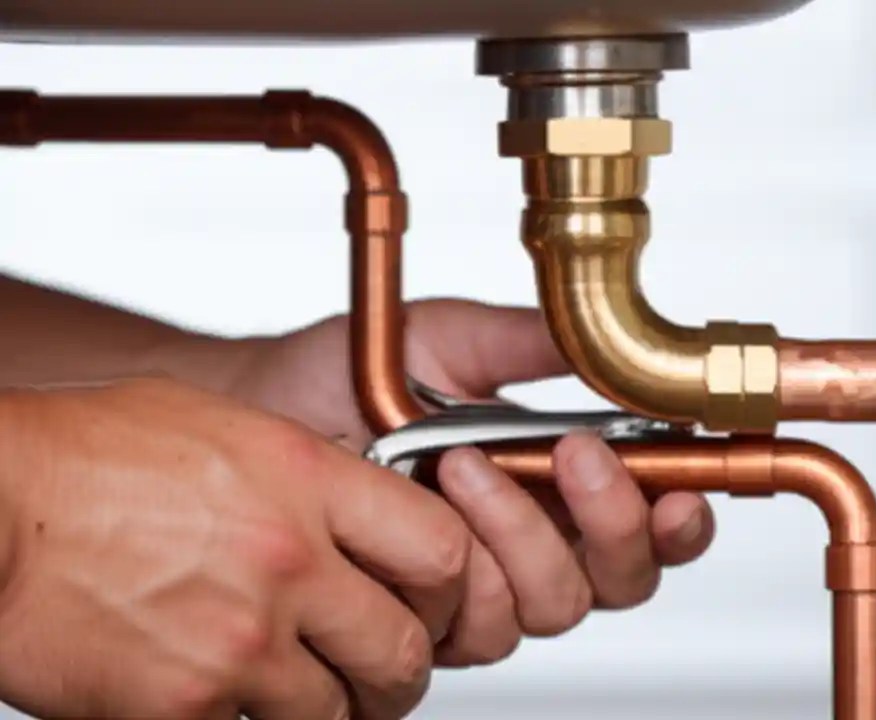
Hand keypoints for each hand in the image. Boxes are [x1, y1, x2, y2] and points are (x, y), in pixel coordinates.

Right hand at [0, 379, 469, 718]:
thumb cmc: (87, 460)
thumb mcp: (227, 430)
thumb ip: (312, 478)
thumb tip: (364, 517)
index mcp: (307, 481)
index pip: (444, 550)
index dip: (453, 585)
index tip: (432, 594)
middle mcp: (287, 563)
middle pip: (406, 649)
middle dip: (400, 669)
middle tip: (380, 667)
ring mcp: (238, 642)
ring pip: (340, 711)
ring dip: (331, 708)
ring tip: (301, 688)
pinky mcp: (185, 708)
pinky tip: (225, 696)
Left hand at [224, 299, 716, 664]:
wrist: (259, 409)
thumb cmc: (345, 376)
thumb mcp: (452, 340)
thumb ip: (535, 346)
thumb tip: (610, 340)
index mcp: (560, 482)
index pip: (652, 524)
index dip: (679, 520)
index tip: (681, 491)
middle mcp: (533, 543)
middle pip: (622, 580)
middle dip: (611, 523)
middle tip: (577, 456)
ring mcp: (483, 585)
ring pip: (555, 605)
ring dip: (524, 535)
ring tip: (471, 463)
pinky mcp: (429, 618)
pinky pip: (482, 626)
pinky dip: (468, 566)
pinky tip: (435, 502)